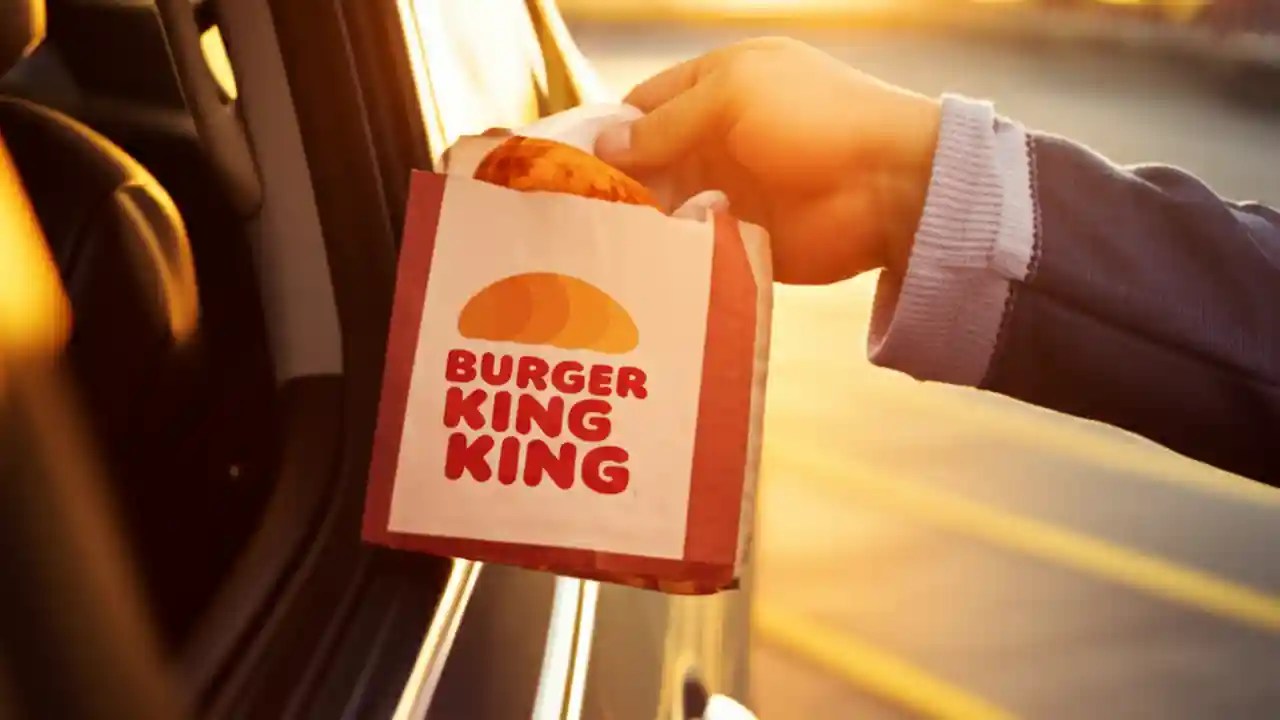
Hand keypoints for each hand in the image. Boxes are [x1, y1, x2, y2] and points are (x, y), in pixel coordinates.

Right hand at [593, 38, 941, 284]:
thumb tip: (602, 147)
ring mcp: (731, 190)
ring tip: (588, 251)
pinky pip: (692, 247)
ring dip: (636, 224)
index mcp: (717, 86)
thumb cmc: (814, 121)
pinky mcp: (743, 239)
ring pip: (665, 207)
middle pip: (648, 161)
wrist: (891, 187)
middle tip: (564, 221)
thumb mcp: (732, 98)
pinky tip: (631, 272)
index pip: (643, 106)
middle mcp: (718, 138)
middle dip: (613, 186)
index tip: (561, 169)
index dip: (606, 133)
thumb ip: (665, 124)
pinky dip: (667, 257)